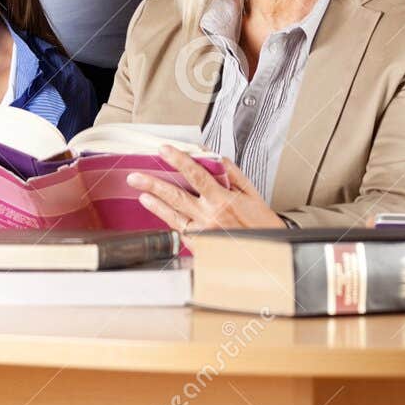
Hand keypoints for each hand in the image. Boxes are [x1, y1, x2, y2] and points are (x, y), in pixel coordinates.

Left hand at [126, 147, 282, 233]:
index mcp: (223, 200)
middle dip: (153, 183)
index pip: (195, 174)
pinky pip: (180, 230)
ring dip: (155, 202)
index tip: (165, 150)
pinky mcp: (199, 246)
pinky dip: (168, 219)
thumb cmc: (262, 226)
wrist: (267, 254)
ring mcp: (202, 232)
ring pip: (173, 214)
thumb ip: (233, 175)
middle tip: (136, 176)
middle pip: (176, 195)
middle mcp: (209, 216)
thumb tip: (216, 159)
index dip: (178, 160)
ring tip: (142, 193)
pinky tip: (158, 211)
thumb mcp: (253, 195)